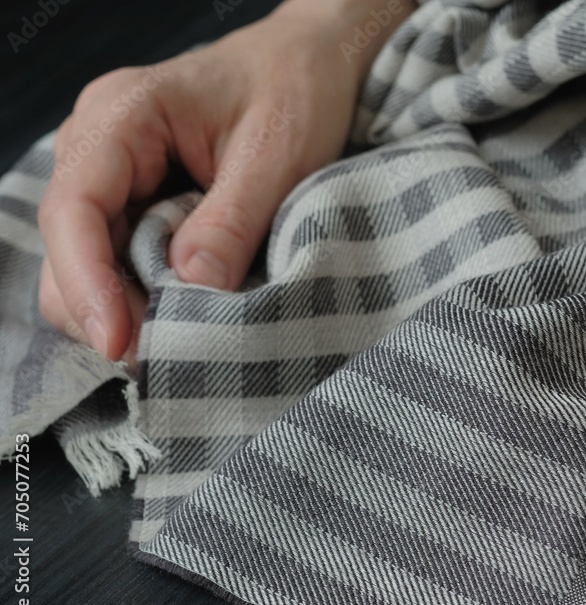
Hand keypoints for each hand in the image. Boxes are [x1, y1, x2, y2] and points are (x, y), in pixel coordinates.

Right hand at [37, 0, 412, 363]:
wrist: (310, 62)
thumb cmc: (295, 90)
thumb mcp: (275, 156)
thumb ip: (232, 222)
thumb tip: (191, 291)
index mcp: (123, 114)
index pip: (74, 208)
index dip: (87, 283)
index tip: (121, 340)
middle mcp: (100, 143)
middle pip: (70, 245)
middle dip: (106, 307)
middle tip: (166, 356)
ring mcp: (115, 173)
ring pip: (90, 260)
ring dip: (127, 306)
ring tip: (183, 339)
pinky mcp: (138, 197)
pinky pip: (122, 257)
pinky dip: (146, 292)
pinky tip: (185, 313)